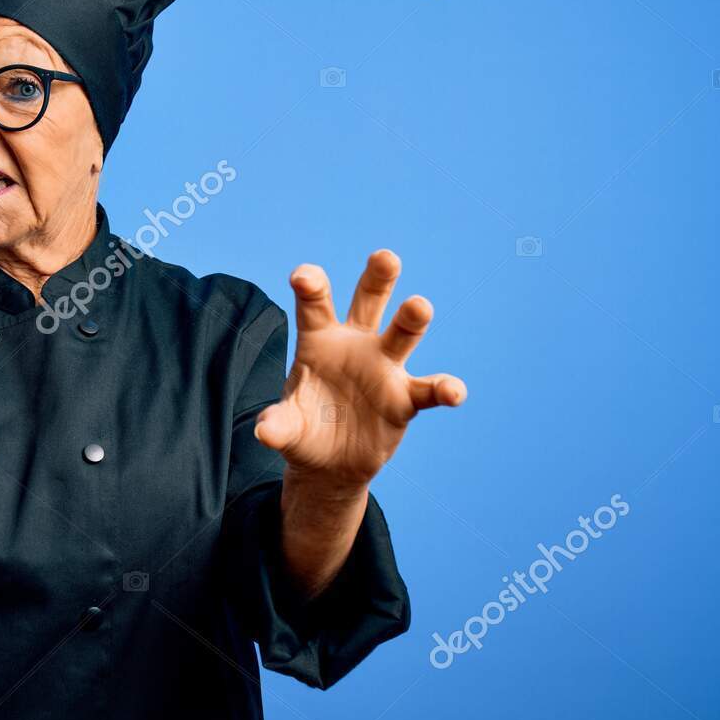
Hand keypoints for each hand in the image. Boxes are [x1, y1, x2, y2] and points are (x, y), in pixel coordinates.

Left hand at [255, 250, 465, 491]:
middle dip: (378, 278)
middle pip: (368, 301)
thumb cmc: (304, 432)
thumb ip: (279, 425)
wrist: (330, 463)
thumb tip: (265, 432)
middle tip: (385, 257)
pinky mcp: (405, 398)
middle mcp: (355, 345)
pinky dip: (444, 389)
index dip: (311, 286)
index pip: (315, 306)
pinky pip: (430, 389)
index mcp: (319, 340)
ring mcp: (384, 368)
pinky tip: (454, 392)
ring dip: (412, 318)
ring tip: (419, 306)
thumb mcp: (287, 429)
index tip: (303, 276)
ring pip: (402, 333)